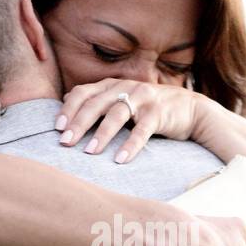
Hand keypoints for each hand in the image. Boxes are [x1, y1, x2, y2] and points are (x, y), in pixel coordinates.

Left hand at [56, 79, 211, 163]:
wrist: (189, 108)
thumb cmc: (148, 108)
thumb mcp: (122, 99)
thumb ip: (98, 100)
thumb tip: (67, 100)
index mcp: (112, 85)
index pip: (83, 92)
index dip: (68, 109)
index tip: (56, 128)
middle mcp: (125, 87)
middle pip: (95, 103)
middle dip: (78, 123)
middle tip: (64, 142)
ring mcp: (143, 98)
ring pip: (117, 115)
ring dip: (101, 134)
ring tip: (89, 152)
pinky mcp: (159, 112)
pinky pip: (142, 130)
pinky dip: (130, 145)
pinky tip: (120, 160)